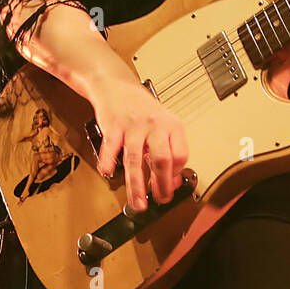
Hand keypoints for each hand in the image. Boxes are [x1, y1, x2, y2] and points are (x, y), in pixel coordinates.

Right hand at [90, 77, 188, 211]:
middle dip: (160, 185)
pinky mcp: (113, 126)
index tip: (170, 187)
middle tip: (158, 200)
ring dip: (136, 186)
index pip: (181, 155)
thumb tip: (172, 181)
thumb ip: (168, 150)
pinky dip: (108, 164)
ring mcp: (134, 126)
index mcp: (172, 125)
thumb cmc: (140, 108)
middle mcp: (155, 125)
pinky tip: (109, 173)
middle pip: (162, 160)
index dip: (176, 175)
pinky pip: (111, 150)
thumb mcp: (162, 125)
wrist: (116, 85)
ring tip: (138, 202)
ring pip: (136, 161)